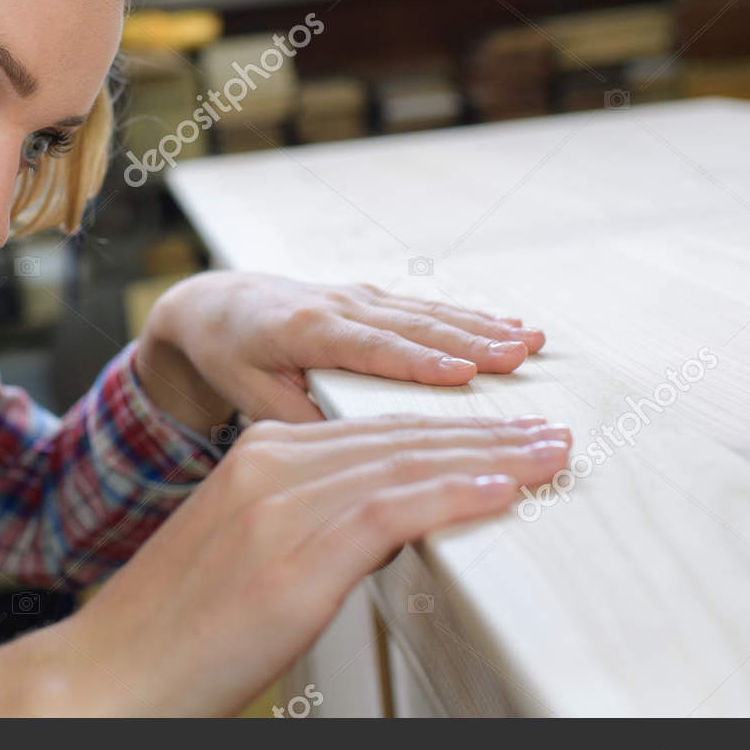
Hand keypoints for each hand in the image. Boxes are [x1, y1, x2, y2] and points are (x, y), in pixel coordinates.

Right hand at [55, 410, 572, 715]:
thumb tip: (387, 525)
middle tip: (547, 435)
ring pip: (408, 465)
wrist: (116, 672)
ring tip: (546, 457)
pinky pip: (394, 509)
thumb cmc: (176, 629)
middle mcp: (270, 465)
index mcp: (256, 455)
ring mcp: (281, 505)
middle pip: (400, 439)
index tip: (503, 433)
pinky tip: (500, 492)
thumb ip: (307, 520)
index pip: (375, 432)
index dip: (448, 430)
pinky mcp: (295, 555)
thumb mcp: (244, 547)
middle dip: (484, 436)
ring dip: (491, 460)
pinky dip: (455, 495)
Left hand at [137, 271, 546, 425]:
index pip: (372, 347)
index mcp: (307, 330)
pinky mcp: (372, 300)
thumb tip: (350, 451)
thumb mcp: (249, 393)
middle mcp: (340, 305)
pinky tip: (508, 326)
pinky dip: (470, 317)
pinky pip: (426, 309)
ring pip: (428, 314)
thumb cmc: (232, 354)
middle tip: (521, 357)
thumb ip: (298, 419)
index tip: (465, 373)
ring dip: (482, 327)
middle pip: (414, 326)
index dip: (419, 361)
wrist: (219, 305)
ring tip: (530, 342)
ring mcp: (359, 298)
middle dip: (472, 341)